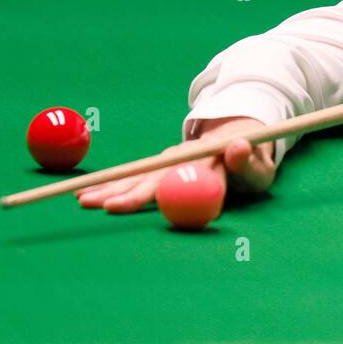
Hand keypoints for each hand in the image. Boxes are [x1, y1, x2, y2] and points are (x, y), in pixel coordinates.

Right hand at [76, 116, 277, 213]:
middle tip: (94, 205)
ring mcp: (172, 159)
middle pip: (150, 176)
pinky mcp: (165, 164)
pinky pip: (138, 176)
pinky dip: (115, 185)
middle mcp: (184, 157)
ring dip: (111, 187)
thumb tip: (237, 146)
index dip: (150, 189)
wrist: (244, 138)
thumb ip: (249, 162)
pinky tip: (91, 193)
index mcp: (207, 158)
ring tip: (81, 199)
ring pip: (139, 174)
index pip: (177, 175)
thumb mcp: (261, 168)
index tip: (128, 201)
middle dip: (122, 191)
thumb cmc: (254, 163)